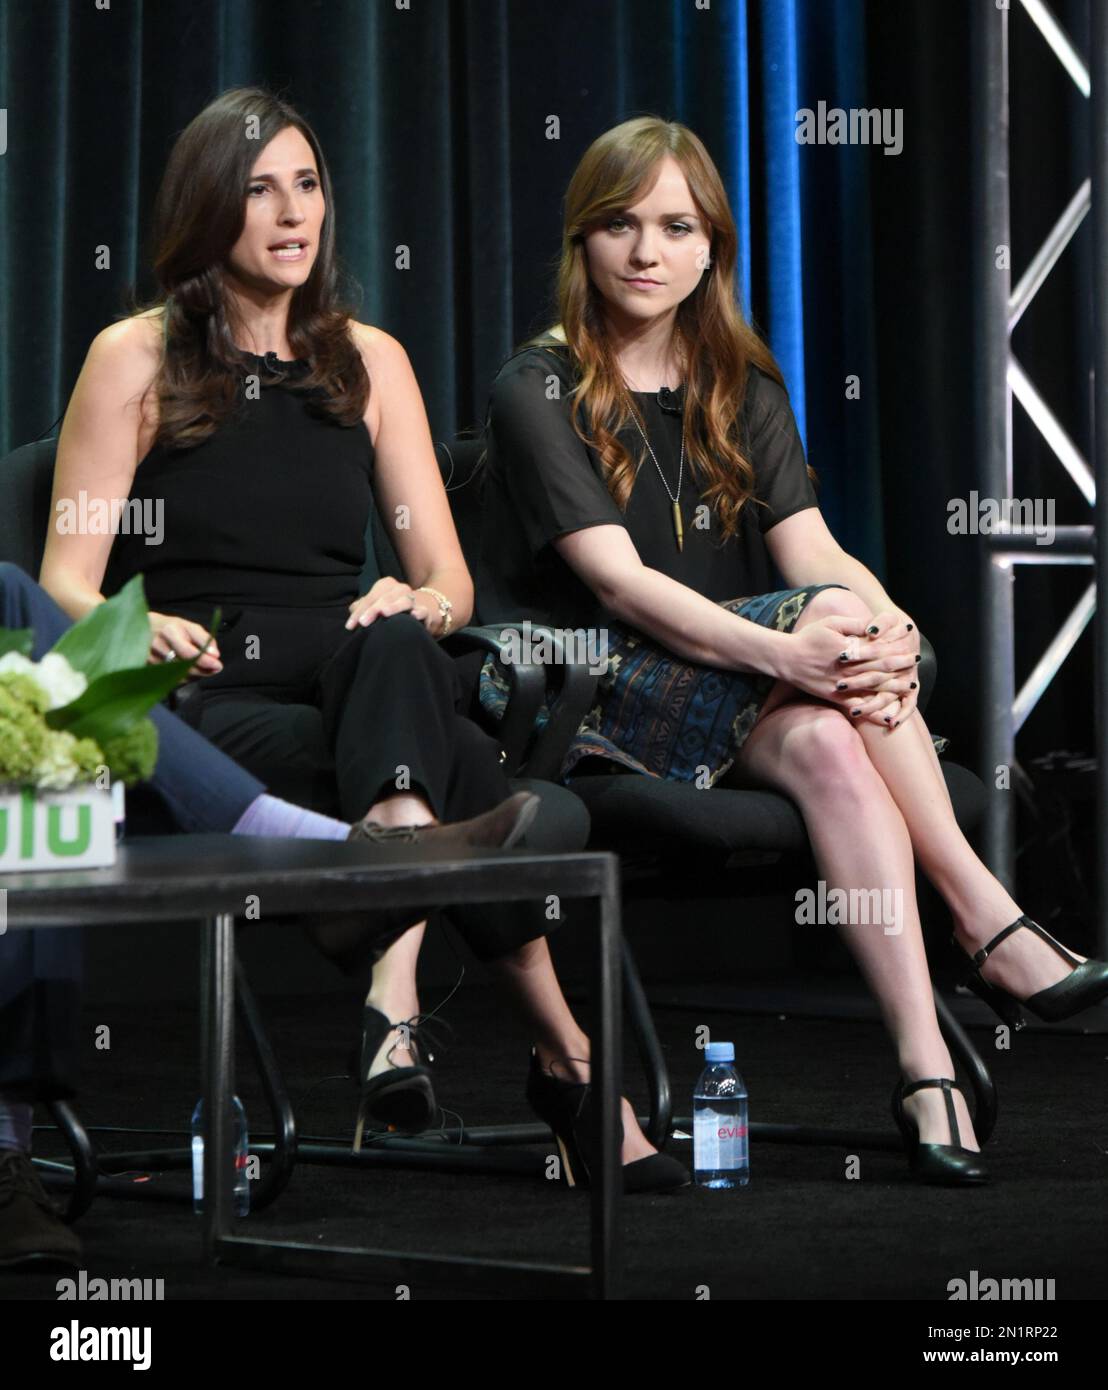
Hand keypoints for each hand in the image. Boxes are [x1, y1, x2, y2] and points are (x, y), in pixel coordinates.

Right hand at [148, 611, 221, 679]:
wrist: (144, 629)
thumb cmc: (170, 628)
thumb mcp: (189, 626)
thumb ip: (204, 639)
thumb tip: (215, 654)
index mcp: (169, 632)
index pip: (189, 652)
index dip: (205, 661)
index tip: (217, 665)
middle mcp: (157, 646)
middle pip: (184, 666)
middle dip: (203, 670)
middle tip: (214, 668)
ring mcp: (150, 659)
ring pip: (179, 675)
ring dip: (195, 674)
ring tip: (202, 667)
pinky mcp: (148, 669)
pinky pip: (171, 680)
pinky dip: (184, 677)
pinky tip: (188, 670)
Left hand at [345, 577, 432, 631]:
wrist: (418, 611)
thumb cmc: (390, 608)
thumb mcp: (376, 605)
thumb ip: (363, 607)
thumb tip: (353, 609)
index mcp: (387, 585)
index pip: (370, 597)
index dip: (359, 612)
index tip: (350, 626)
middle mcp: (400, 589)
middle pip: (385, 598)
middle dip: (372, 610)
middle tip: (363, 623)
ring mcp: (413, 599)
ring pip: (404, 601)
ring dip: (394, 607)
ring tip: (384, 613)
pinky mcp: (424, 612)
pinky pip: (423, 611)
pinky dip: (419, 612)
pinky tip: (413, 615)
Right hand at [778, 610, 915, 727]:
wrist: (786, 659)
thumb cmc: (809, 638)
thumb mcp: (832, 623)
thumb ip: (855, 624)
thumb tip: (876, 625)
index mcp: (849, 650)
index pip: (879, 649)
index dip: (896, 648)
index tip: (909, 644)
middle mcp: (849, 670)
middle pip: (880, 669)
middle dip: (900, 666)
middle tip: (915, 662)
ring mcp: (843, 686)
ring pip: (874, 689)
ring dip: (894, 688)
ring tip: (910, 686)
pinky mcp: (836, 698)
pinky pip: (858, 708)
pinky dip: (874, 714)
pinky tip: (888, 719)